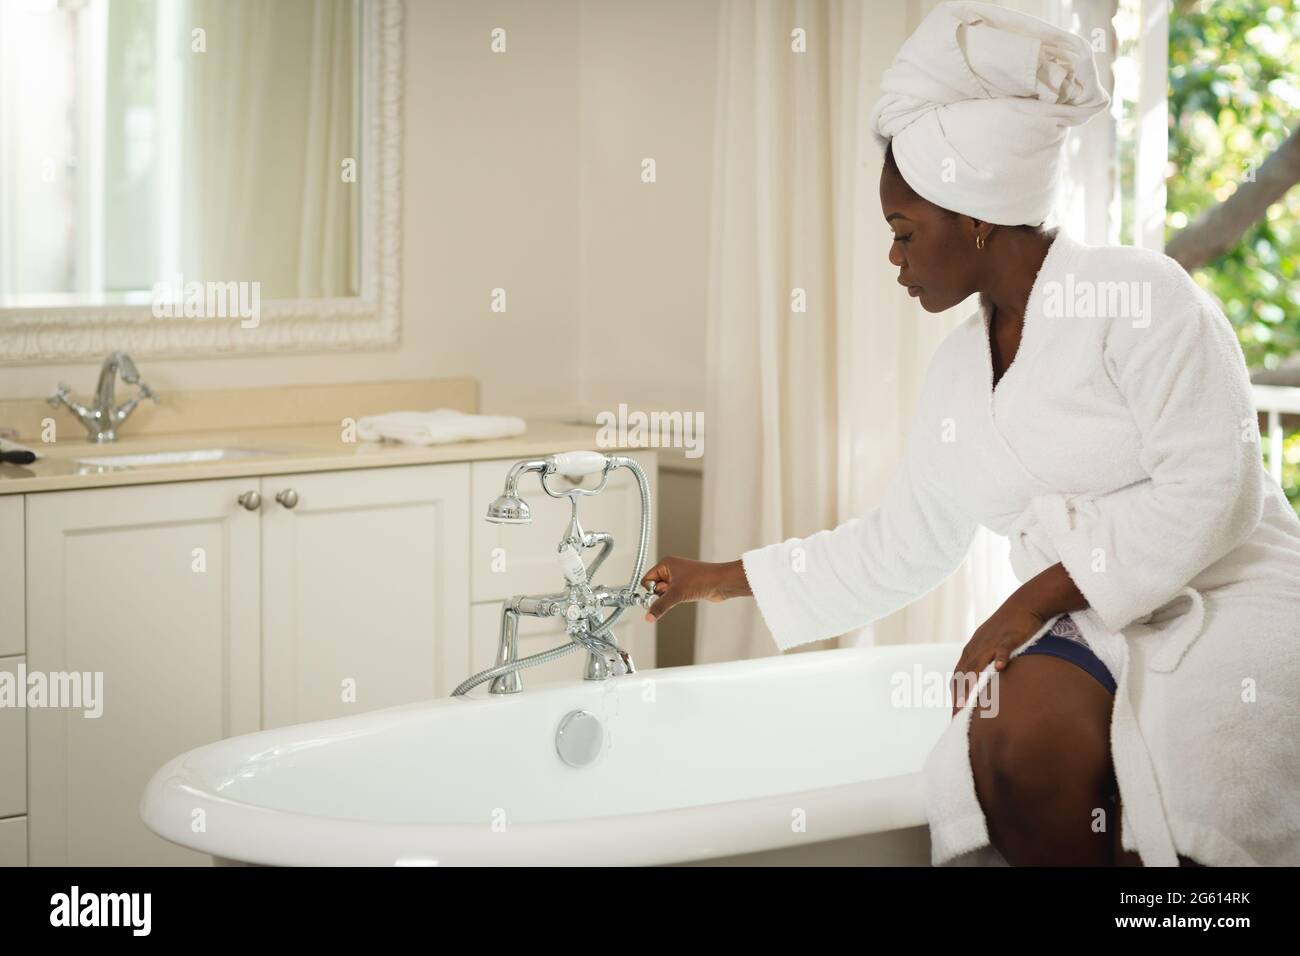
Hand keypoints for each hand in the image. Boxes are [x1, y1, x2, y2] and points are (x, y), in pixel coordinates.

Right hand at [639, 557, 749, 622]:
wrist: (722, 582)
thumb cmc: (702, 580)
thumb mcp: (677, 594)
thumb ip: (660, 606)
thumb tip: (648, 617)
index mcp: (665, 564)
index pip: (647, 580)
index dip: (650, 590)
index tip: (657, 598)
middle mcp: (670, 569)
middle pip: (654, 587)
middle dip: (661, 595)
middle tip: (672, 596)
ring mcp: (678, 578)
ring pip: (664, 593)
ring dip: (670, 598)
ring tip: (682, 595)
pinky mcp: (685, 586)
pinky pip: (673, 595)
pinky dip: (676, 599)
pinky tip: (686, 597)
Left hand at [950, 600, 1046, 715]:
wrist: (1024, 604)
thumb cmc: (1009, 627)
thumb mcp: (991, 645)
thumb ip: (986, 662)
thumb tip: (987, 683)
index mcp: (971, 651)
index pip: (958, 677)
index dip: (955, 696)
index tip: (954, 716)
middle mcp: (976, 648)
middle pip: (963, 676)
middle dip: (958, 697)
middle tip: (956, 718)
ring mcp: (991, 642)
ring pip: (976, 665)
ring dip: (970, 684)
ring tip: (965, 704)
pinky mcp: (1009, 637)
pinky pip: (1003, 648)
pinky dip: (1001, 657)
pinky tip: (1000, 667)